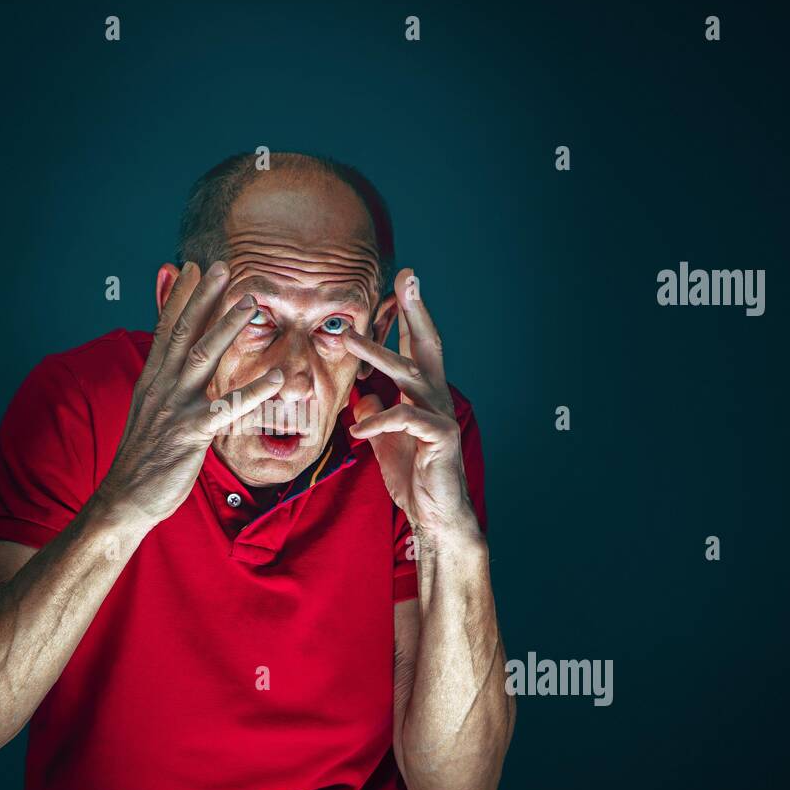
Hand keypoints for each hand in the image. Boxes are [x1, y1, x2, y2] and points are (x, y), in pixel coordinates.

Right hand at [96, 261, 283, 525]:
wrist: (125, 498)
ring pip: (204, 357)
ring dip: (227, 326)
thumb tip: (173, 362)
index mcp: (151, 380)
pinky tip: (278, 377)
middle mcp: (161, 387)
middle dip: (204, 297)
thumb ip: (164, 384)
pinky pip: (228, 408)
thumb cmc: (143, 457)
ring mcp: (176, 408)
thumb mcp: (150, 412)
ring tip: (250, 301)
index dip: (180, 296)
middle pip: (185, 333)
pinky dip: (254, 391)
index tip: (194, 267)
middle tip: (223, 267)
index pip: (166, 329)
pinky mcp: (192, 433)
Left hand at [342, 268, 478, 539]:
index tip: (402, 282)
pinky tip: (357, 431)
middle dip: (415, 309)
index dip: (408, 314)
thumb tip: (360, 396)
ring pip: (408, 375)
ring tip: (349, 340)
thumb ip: (374, 411)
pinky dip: (378, 421)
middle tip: (407, 277)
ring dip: (377, 355)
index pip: (415, 345)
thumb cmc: (413, 473)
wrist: (434, 513)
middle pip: (425, 344)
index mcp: (423, 393)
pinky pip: (403, 419)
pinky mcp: (439, 437)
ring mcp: (440, 414)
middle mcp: (435, 397)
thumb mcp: (384, 437)